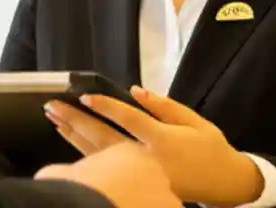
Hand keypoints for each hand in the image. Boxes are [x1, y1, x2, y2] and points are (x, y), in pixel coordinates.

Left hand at [47, 86, 262, 205]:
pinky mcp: (135, 184)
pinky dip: (83, 152)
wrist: (223, 183)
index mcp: (162, 140)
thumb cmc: (209, 148)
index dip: (106, 107)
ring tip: (54, 119)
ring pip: (99, 153)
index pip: (128, 120)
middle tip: (52, 106)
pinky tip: (70, 139)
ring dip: (73, 135)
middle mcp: (146, 159)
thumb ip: (163, 105)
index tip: (84, 96)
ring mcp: (139, 175)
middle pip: (104, 138)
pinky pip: (103, 166)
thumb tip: (135, 90)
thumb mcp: (194, 120)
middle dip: (76, 120)